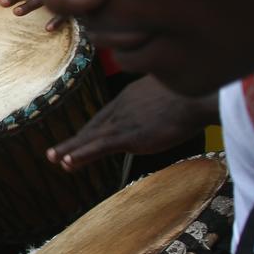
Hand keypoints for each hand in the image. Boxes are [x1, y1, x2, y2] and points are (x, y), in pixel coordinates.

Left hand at [47, 76, 212, 171]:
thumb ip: (163, 100)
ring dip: (70, 150)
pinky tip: (67, 162)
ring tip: (53, 158)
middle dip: (74, 141)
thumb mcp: (173, 91)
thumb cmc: (194, 94)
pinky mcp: (128, 136)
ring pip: (90, 138)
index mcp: (131, 98)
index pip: (106, 117)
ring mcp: (124, 122)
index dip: (91, 129)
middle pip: (93, 127)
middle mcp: (122, 109)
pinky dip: (82, 154)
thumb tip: (171, 105)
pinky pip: (99, 147)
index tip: (79, 138)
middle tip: (54, 152)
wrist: (200, 98)